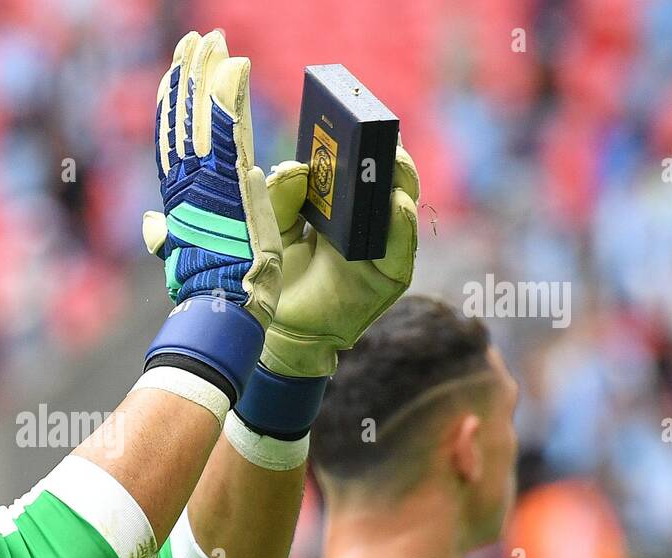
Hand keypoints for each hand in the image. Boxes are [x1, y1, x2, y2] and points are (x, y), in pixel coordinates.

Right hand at [142, 30, 281, 330]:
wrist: (218, 308)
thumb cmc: (207, 292)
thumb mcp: (182, 260)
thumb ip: (166, 237)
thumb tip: (149, 224)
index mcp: (178, 201)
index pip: (172, 143)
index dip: (171, 106)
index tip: (173, 74)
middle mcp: (187, 185)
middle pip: (183, 120)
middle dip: (187, 77)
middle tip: (194, 41)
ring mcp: (207, 182)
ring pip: (204, 117)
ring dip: (208, 74)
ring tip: (212, 40)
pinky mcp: (232, 184)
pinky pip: (231, 132)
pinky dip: (232, 97)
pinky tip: (235, 65)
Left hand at [258, 144, 420, 378]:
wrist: (275, 331)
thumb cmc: (275, 276)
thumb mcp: (268, 227)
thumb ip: (278, 197)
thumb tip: (300, 168)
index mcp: (339, 204)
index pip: (357, 164)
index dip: (357, 138)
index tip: (350, 111)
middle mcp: (366, 221)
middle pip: (385, 177)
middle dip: (382, 151)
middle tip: (372, 127)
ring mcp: (382, 248)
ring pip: (403, 205)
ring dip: (399, 179)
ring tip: (389, 158)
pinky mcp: (389, 278)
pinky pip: (403, 249)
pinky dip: (402, 225)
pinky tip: (396, 205)